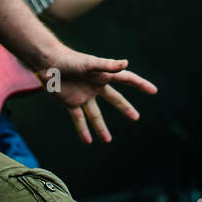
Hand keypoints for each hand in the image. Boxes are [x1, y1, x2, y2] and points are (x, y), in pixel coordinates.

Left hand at [42, 45, 157, 143]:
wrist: (48, 63)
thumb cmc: (69, 59)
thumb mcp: (89, 62)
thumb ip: (107, 65)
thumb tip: (126, 63)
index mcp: (103, 75)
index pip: (126, 80)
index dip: (140, 85)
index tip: (153, 91)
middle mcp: (96, 86)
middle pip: (114, 99)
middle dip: (125, 108)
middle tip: (136, 117)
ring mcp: (84, 96)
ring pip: (96, 115)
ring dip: (101, 128)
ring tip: (108, 141)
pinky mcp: (71, 102)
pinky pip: (79, 119)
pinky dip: (83, 130)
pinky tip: (88, 141)